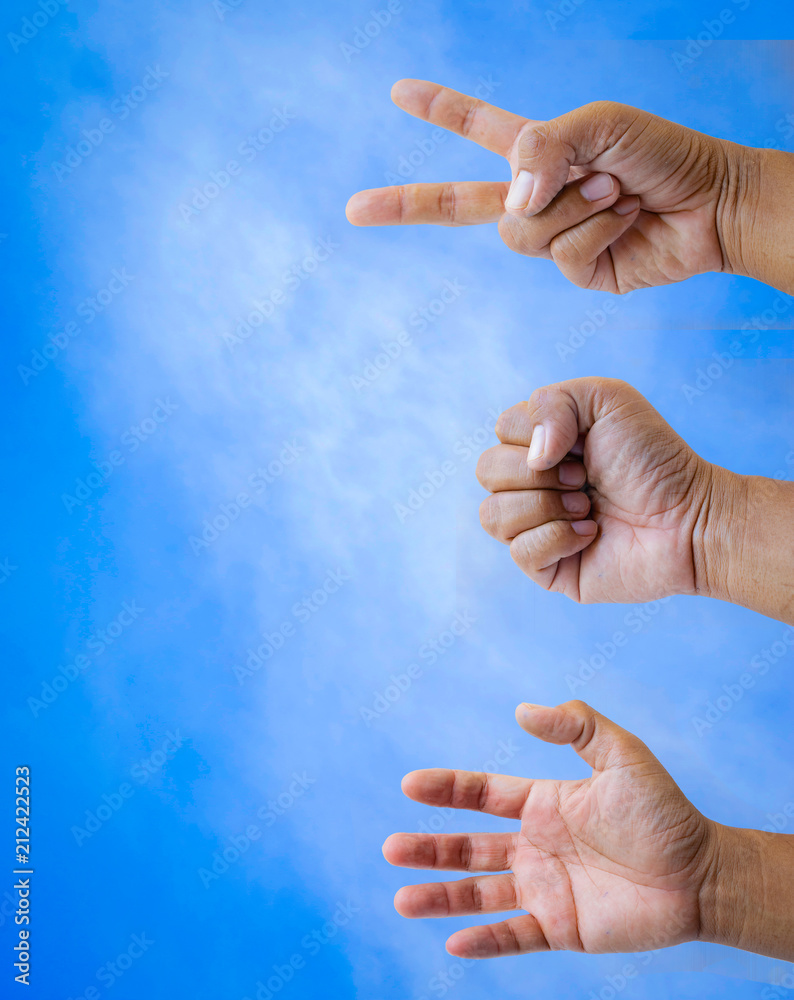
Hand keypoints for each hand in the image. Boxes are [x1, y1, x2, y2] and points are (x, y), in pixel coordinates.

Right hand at [346, 80, 793, 293]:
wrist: (710, 204)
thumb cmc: (661, 153)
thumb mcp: (600, 125)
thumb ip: (544, 150)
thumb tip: (511, 205)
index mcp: (535, 152)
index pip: (475, 129)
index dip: (437, 110)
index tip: (397, 92)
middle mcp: (535, 196)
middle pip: (455, 205)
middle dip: (402, 205)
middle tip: (353, 208)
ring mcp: (551, 238)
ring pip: (522, 231)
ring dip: (574, 206)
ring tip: (616, 191)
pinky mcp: (574, 270)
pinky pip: (561, 256)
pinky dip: (596, 232)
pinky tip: (624, 219)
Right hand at [384, 700, 714, 956]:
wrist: (702, 874)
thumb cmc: (663, 812)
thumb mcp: (620, 754)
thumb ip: (575, 725)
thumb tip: (521, 711)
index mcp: (543, 804)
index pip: (482, 794)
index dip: (447, 788)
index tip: (410, 784)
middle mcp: (535, 846)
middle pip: (469, 847)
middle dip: (429, 848)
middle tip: (390, 848)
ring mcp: (545, 888)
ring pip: (480, 893)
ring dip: (441, 897)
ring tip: (403, 898)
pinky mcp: (562, 927)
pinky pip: (513, 935)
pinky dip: (484, 941)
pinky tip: (453, 942)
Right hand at [476, 376, 715, 604]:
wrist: (689, 515)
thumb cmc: (653, 457)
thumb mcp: (607, 400)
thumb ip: (553, 403)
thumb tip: (531, 457)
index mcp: (541, 446)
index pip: (501, 430)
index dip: (538, 435)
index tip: (583, 446)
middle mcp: (531, 485)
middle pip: (487, 470)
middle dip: (539, 474)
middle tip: (585, 479)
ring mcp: (535, 528)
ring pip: (492, 514)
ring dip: (546, 506)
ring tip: (588, 508)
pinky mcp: (546, 568)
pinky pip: (518, 552)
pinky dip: (557, 538)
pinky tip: (591, 534)